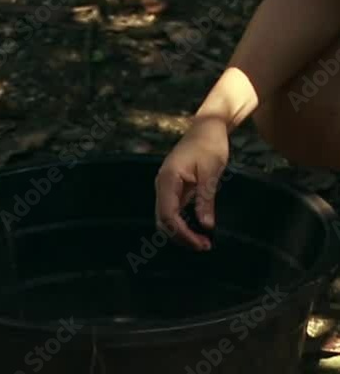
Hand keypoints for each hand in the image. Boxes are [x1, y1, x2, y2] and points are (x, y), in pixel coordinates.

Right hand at [155, 116, 229, 250]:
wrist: (206, 127)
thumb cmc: (209, 144)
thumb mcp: (211, 171)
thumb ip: (205, 199)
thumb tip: (206, 225)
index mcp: (168, 179)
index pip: (168, 215)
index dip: (182, 233)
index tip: (201, 242)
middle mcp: (162, 185)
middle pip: (163, 221)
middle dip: (181, 237)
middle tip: (204, 246)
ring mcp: (165, 188)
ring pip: (166, 220)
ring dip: (181, 233)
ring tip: (202, 242)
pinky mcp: (173, 190)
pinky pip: (173, 213)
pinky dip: (182, 225)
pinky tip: (197, 230)